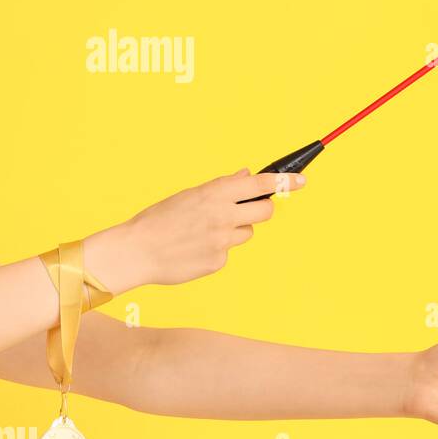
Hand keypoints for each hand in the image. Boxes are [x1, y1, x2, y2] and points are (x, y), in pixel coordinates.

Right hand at [85, 169, 303, 291]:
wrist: (136, 251)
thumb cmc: (160, 220)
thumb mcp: (190, 195)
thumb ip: (221, 188)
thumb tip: (246, 176)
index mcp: (214, 194)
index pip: (259, 184)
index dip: (284, 181)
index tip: (301, 181)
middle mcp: (223, 216)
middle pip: (266, 211)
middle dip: (260, 209)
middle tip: (245, 211)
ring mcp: (222, 241)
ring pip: (246, 233)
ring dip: (234, 231)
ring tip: (205, 232)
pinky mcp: (218, 262)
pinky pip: (228, 252)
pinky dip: (216, 250)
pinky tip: (195, 249)